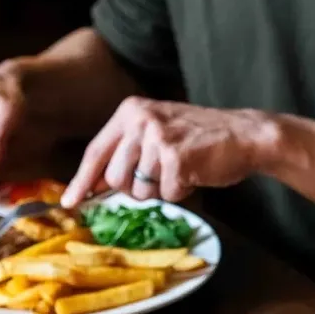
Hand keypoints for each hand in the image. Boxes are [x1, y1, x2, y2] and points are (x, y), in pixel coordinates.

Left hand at [60, 98, 276, 205]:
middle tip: (162, 174)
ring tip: (182, 169)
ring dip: (161, 189)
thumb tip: (94, 185)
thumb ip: (125, 153)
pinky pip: (166, 194)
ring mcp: (158, 138)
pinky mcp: (176, 158)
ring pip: (140, 190)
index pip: (96, 151)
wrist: (244, 135)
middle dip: (136, 187)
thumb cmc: (199, 139)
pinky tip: (194, 173)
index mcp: (130, 111)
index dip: (83, 180)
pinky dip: (181, 192)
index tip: (70, 202)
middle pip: (115, 178)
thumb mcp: (155, 134)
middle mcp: (140, 120)